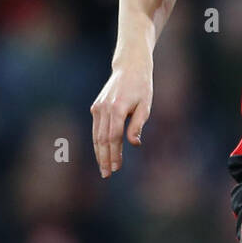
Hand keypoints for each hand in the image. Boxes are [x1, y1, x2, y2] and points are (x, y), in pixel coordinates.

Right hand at [90, 57, 152, 177]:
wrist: (129, 67)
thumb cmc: (141, 87)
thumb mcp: (145, 105)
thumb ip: (138, 124)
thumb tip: (133, 144)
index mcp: (117, 108)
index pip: (114, 137)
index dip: (115, 154)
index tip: (116, 168)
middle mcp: (104, 108)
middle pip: (102, 139)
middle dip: (104, 158)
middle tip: (107, 175)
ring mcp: (98, 107)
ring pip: (96, 135)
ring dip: (99, 153)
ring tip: (103, 169)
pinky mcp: (96, 107)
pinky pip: (96, 129)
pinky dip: (98, 143)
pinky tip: (101, 154)